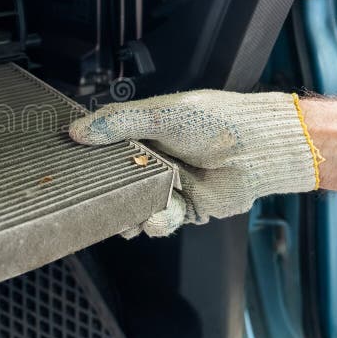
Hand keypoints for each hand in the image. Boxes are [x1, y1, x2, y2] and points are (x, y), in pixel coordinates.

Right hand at [69, 90, 319, 235]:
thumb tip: (78, 130)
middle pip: (114, 183)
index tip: (75, 166)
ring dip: (132, 210)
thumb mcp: (163, 114)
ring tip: (140, 202)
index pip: (104, 147)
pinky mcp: (183, 210)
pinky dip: (158, 219)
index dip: (89, 158)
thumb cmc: (219, 122)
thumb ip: (119, 122)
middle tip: (103, 193)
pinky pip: (158, 223)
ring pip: (132, 208)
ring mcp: (167, 187)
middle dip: (108, 193)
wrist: (260, 151)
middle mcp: (152, 161)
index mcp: (143, 132)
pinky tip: (167, 207)